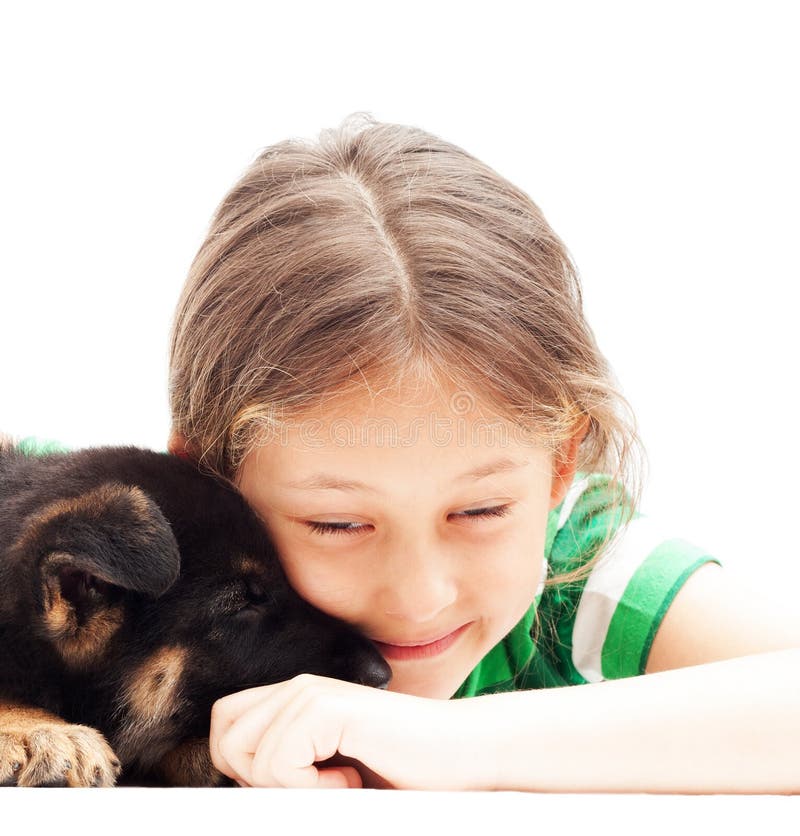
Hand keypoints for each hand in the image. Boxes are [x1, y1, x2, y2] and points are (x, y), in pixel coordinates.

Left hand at [209, 673, 487, 789]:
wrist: (460, 756)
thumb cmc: (401, 770)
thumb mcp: (330, 770)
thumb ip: (287, 765)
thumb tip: (238, 786)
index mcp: (295, 699)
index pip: (225, 724)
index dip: (241, 767)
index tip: (293, 789)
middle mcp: (298, 689)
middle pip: (225, 736)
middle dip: (257, 779)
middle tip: (313, 785)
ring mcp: (311, 693)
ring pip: (248, 756)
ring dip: (291, 788)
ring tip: (341, 780)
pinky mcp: (328, 708)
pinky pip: (280, 763)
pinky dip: (313, 788)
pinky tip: (352, 776)